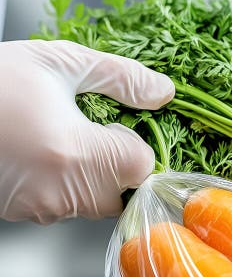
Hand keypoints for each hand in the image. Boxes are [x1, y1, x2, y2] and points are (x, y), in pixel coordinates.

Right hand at [0, 40, 173, 223]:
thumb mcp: (58, 62)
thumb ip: (121, 78)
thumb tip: (164, 92)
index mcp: (79, 155)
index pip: (144, 167)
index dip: (134, 141)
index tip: (114, 121)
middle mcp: (64, 193)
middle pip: (123, 192)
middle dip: (119, 163)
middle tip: (93, 128)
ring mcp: (41, 208)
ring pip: (94, 202)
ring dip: (92, 173)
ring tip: (60, 134)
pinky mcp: (22, 213)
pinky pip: (63, 204)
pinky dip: (64, 182)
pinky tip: (41, 151)